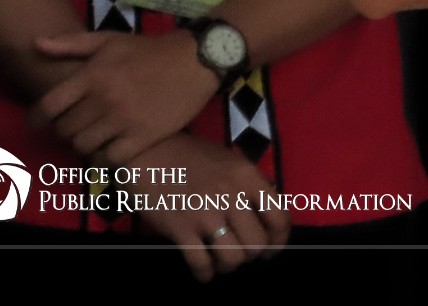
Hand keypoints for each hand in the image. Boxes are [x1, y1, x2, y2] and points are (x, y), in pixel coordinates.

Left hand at [30, 30, 218, 165]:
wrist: (195, 59)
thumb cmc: (149, 50)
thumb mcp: (109, 40)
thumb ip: (70, 44)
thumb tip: (36, 44)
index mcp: (92, 76)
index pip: (48, 107)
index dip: (35, 120)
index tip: (36, 124)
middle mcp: (104, 100)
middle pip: (64, 130)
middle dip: (64, 129)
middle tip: (75, 125)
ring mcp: (123, 120)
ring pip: (84, 146)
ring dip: (84, 143)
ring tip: (93, 136)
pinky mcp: (143, 136)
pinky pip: (109, 159)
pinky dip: (104, 157)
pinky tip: (110, 147)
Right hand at [127, 131, 290, 281]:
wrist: (149, 153)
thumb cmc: (191, 156)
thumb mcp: (231, 162)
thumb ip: (251, 186)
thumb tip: (268, 212)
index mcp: (247, 177)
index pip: (279, 217)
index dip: (279, 240)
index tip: (272, 250)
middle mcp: (231, 196)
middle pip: (257, 243)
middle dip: (253, 255)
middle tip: (243, 254)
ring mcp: (205, 214)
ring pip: (233, 258)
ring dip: (230, 266)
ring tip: (222, 261)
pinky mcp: (180, 229)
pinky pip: (201, 263)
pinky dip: (205, 274)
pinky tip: (204, 272)